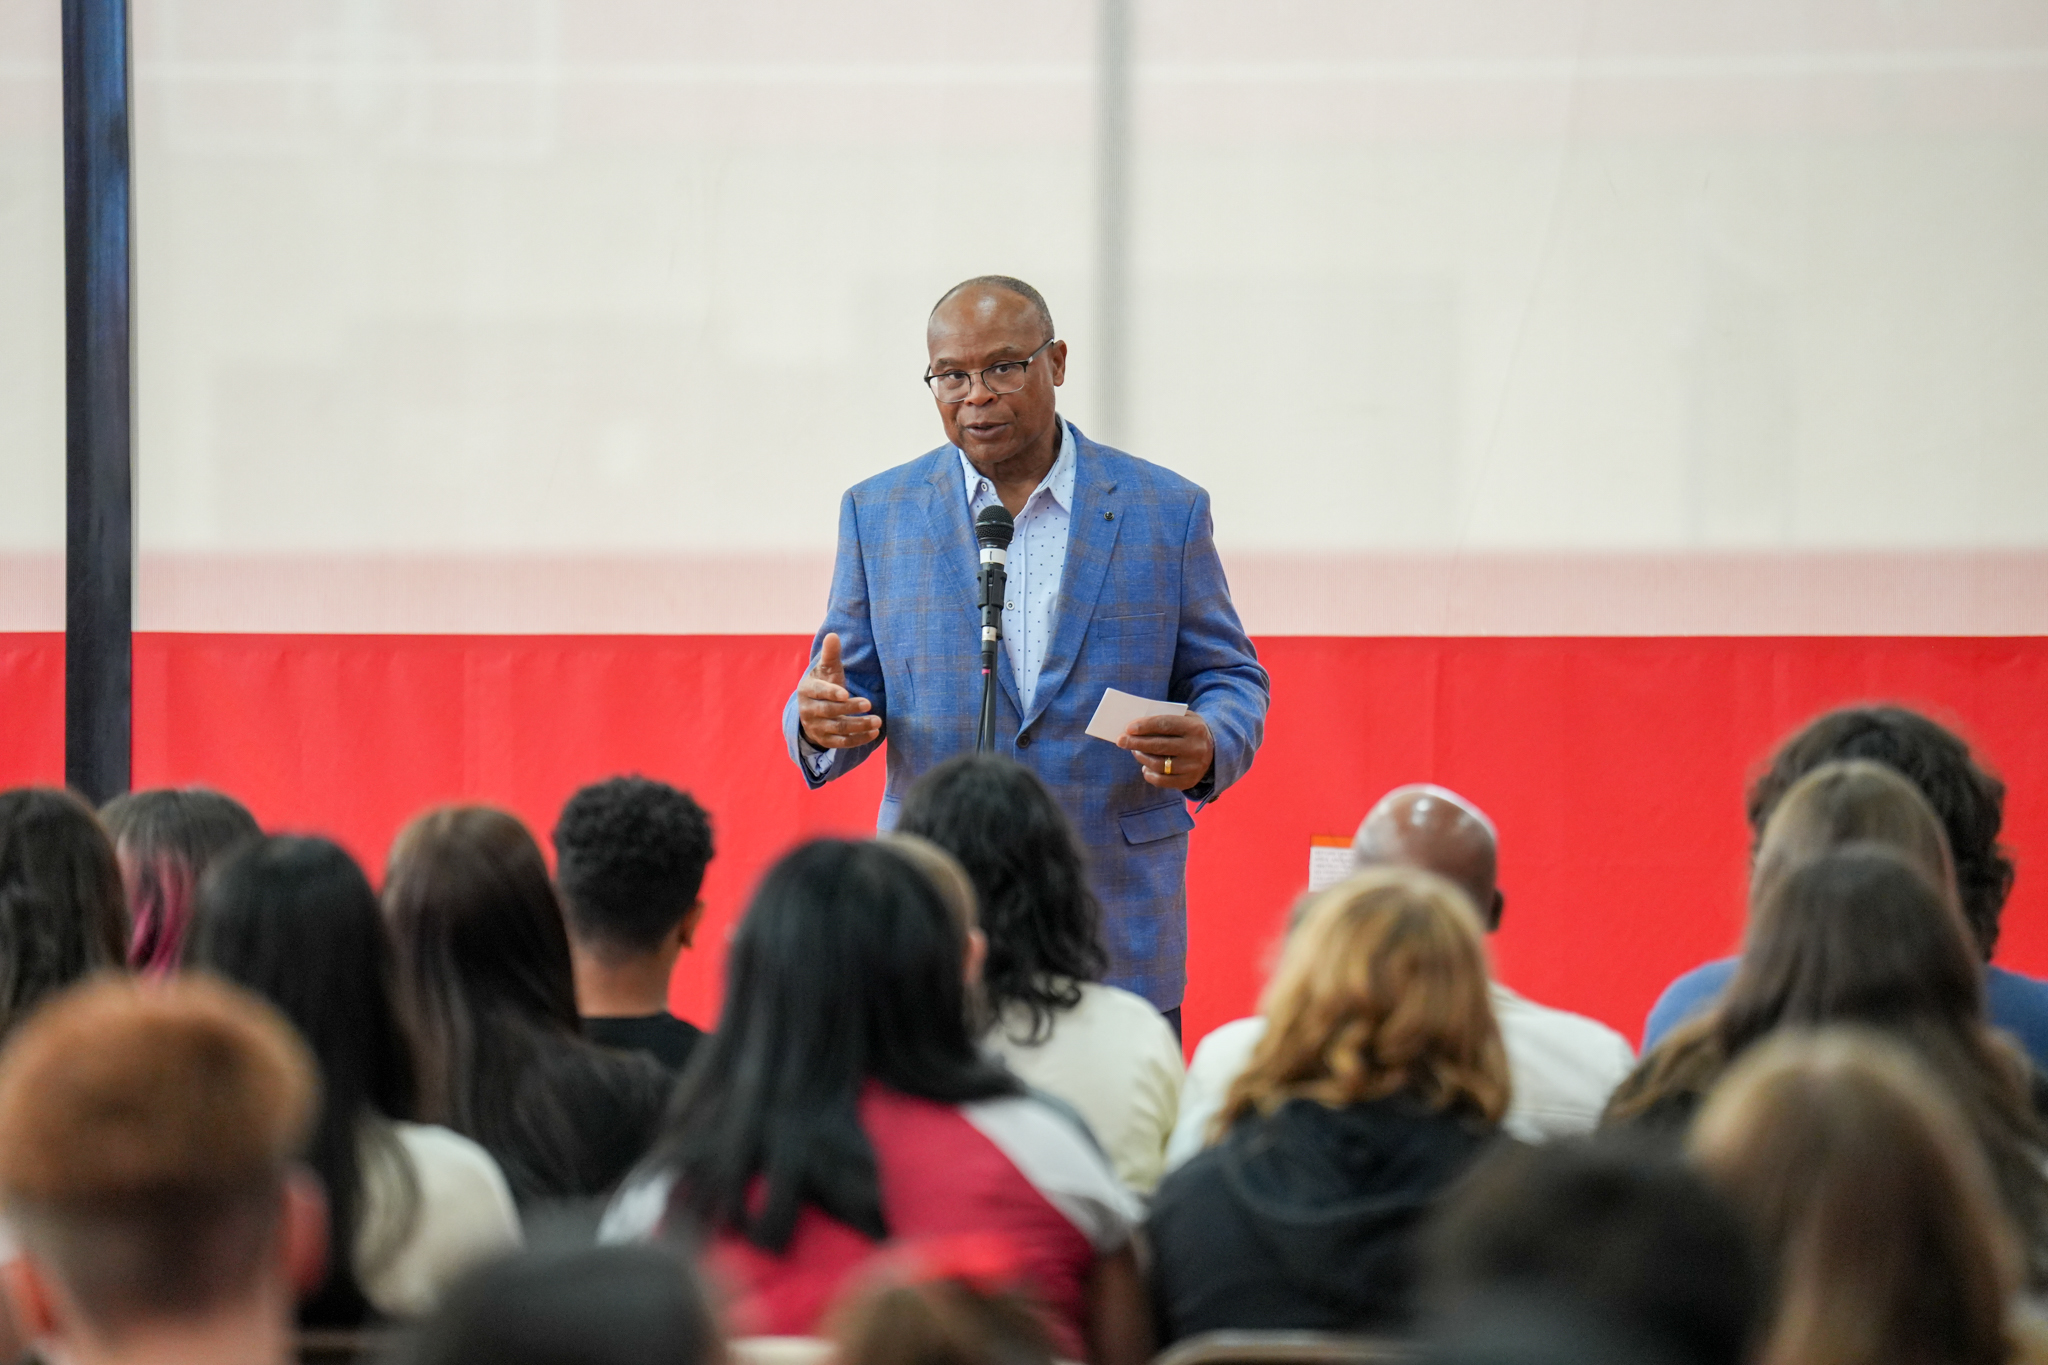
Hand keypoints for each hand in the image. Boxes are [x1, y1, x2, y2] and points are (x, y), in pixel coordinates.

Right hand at [797, 633, 881, 748]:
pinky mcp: (825, 740)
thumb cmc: (823, 683)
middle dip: (850, 708)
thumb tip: (832, 635)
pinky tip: (873, 733)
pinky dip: (858, 739)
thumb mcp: (826, 670)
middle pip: (830, 711)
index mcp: (807, 690)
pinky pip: (842, 742)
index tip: (846, 693)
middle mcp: (808, 710)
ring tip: (878, 721)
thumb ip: (831, 654)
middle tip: (870, 704)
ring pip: (838, 728)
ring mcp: (816, 727)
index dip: (831, 693)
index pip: (818, 692)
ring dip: (858, 725)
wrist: (811, 710)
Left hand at [1118, 712, 1212, 791]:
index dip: (1145, 726)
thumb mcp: (1185, 719)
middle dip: (1136, 743)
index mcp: (1195, 728)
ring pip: (1158, 764)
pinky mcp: (1189, 781)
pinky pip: (1162, 781)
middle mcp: (1196, 748)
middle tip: (1120, 741)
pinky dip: (1149, 774)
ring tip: (1134, 751)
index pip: (1165, 724)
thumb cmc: (1190, 731)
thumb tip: (1135, 726)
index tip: (1128, 728)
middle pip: (1159, 746)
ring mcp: (1193, 767)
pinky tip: (1145, 767)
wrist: (1216, 751)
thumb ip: (1164, 718)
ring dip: (1141, 757)